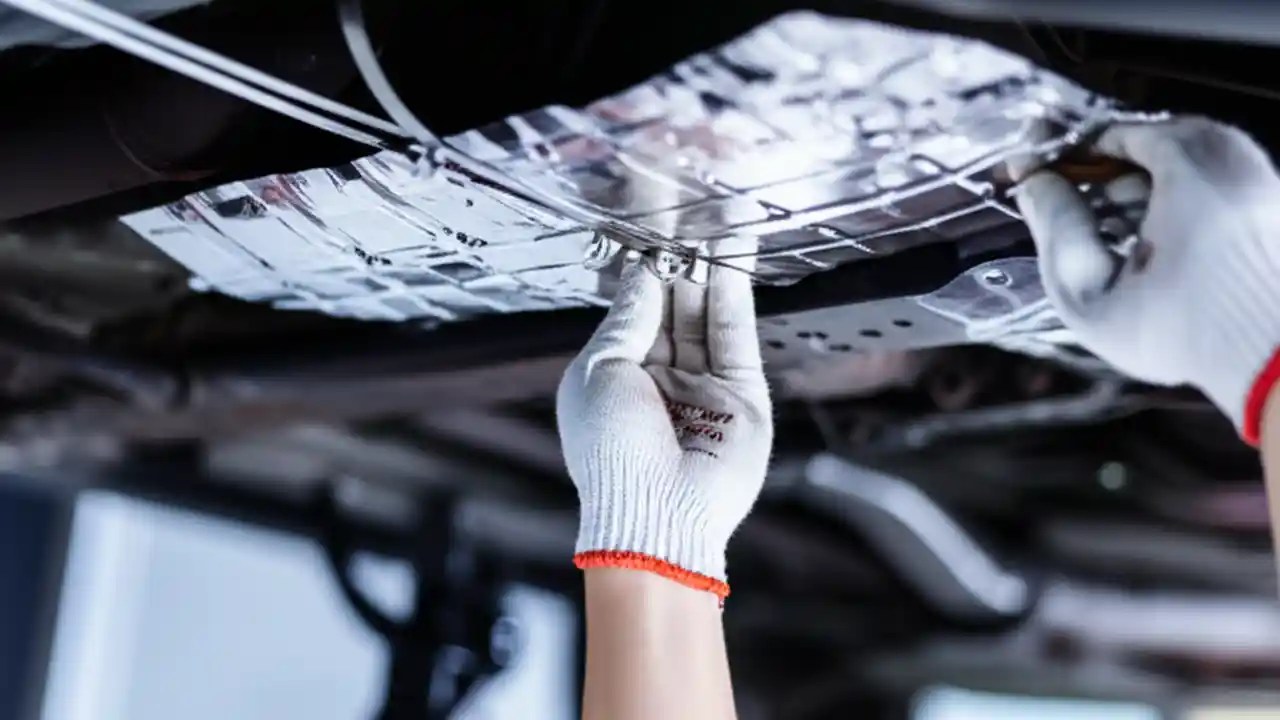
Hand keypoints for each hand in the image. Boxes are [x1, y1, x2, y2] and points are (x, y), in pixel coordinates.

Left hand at [556, 240, 771, 598]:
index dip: (645, 274)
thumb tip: (643, 273)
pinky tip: (732, 262)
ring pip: (707, 320)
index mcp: (616, 379)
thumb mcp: (602, 370)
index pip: (635, 314)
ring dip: (713, 273)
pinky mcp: (740, 398)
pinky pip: (735, 338)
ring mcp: (701, 390)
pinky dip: (735, 299)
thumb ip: (629, 317)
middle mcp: (659, 383)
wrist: (655, 511)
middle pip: (674, 312)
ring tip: (720, 226)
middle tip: (692, 221)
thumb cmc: (611, 453)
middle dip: (682, 267)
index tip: (654, 233)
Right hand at [1016, 117, 1279, 440]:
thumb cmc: (1183, 333)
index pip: (1121, 132)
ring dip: (1154, 187)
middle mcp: (1235, 163)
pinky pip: (1224, 188)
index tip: (1044, 172)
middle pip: (1162, 141)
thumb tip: (1035, 187)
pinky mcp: (1278, 211)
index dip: (1074, 151)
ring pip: (1196, 163)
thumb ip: (1056, 229)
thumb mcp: (1091, 291)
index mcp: (1189, 167)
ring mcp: (1264, 185)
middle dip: (1118, 166)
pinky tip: (1164, 247)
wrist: (1276, 367)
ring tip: (1120, 228)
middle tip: (1081, 199)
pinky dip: (1190, 204)